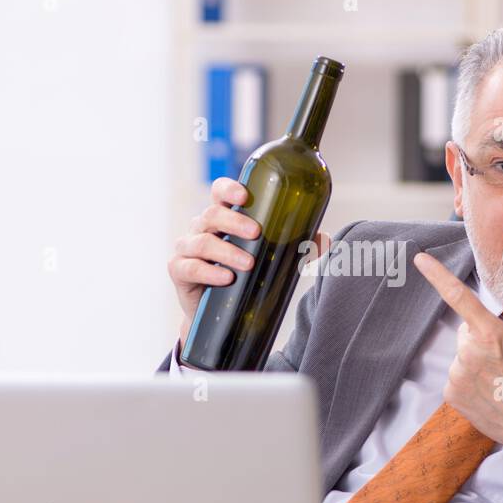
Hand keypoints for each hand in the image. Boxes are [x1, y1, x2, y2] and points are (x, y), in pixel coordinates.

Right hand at [167, 177, 329, 346]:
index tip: (244, 196)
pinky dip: (209, 272)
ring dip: (227, 252)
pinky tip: (226, 278)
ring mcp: (187, 248)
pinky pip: (190, 268)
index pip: (219, 193)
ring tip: (248, 263)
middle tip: (256, 233)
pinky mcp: (179, 271)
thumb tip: (323, 239)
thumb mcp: (269, 259)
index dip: (228, 189)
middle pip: (211, 215)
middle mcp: (201, 228)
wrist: (218, 313)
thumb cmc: (243, 275)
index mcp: (222, 218)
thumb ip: (295, 247)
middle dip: (234, 222)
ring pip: (203, 243)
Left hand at [413, 252, 502, 464]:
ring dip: (476, 363)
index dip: (436, 275)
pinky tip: (490, 393)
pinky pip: (455, 379)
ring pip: (461, 357)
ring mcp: (458, 375)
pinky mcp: (451, 395)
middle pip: (467, 333)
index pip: (459, 296)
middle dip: (482, 340)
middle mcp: (469, 352)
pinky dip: (468, 384)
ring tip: (501, 380)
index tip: (419, 258)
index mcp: (491, 333)